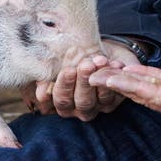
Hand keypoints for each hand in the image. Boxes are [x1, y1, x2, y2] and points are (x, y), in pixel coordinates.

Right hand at [21, 43, 139, 121]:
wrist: (91, 51)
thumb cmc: (69, 58)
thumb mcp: (55, 64)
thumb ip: (47, 77)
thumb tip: (41, 94)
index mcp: (63, 104)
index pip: (62, 100)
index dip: (65, 86)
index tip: (68, 70)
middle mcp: (81, 109)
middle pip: (83, 101)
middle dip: (84, 81)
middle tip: (86, 64)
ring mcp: (100, 105)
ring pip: (101, 98)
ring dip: (101, 77)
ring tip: (100, 60)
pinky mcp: (116, 99)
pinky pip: (118, 91)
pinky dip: (117, 76)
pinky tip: (115, 63)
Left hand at [88, 50, 160, 125]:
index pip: (152, 96)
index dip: (127, 85)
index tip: (105, 76)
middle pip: (144, 95)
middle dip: (117, 83)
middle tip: (90, 72)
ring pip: (149, 89)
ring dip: (125, 80)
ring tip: (102, 70)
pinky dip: (143, 76)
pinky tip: (128, 70)